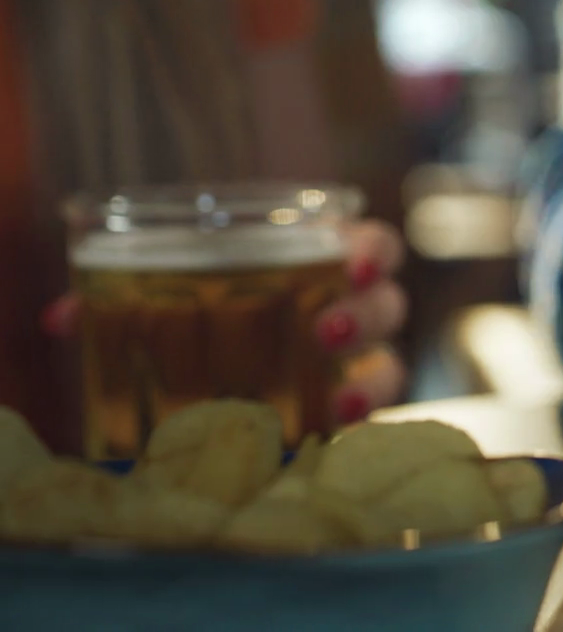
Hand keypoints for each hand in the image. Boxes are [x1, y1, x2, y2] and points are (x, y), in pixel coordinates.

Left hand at [43, 220, 410, 425]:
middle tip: (323, 329)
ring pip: (389, 360)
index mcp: (322, 262)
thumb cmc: (208, 309)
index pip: (374, 245)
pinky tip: (336, 428)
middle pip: (388, 302)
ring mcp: (355, 363)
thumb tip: (63, 318)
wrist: (215, 365)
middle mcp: (351, 309)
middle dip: (366, 313)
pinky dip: (360, 421)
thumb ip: (120, 296)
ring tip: (341, 394)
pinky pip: (373, 416)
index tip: (349, 260)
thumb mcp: (171, 291)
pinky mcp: (346, 408)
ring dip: (370, 374)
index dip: (372, 250)